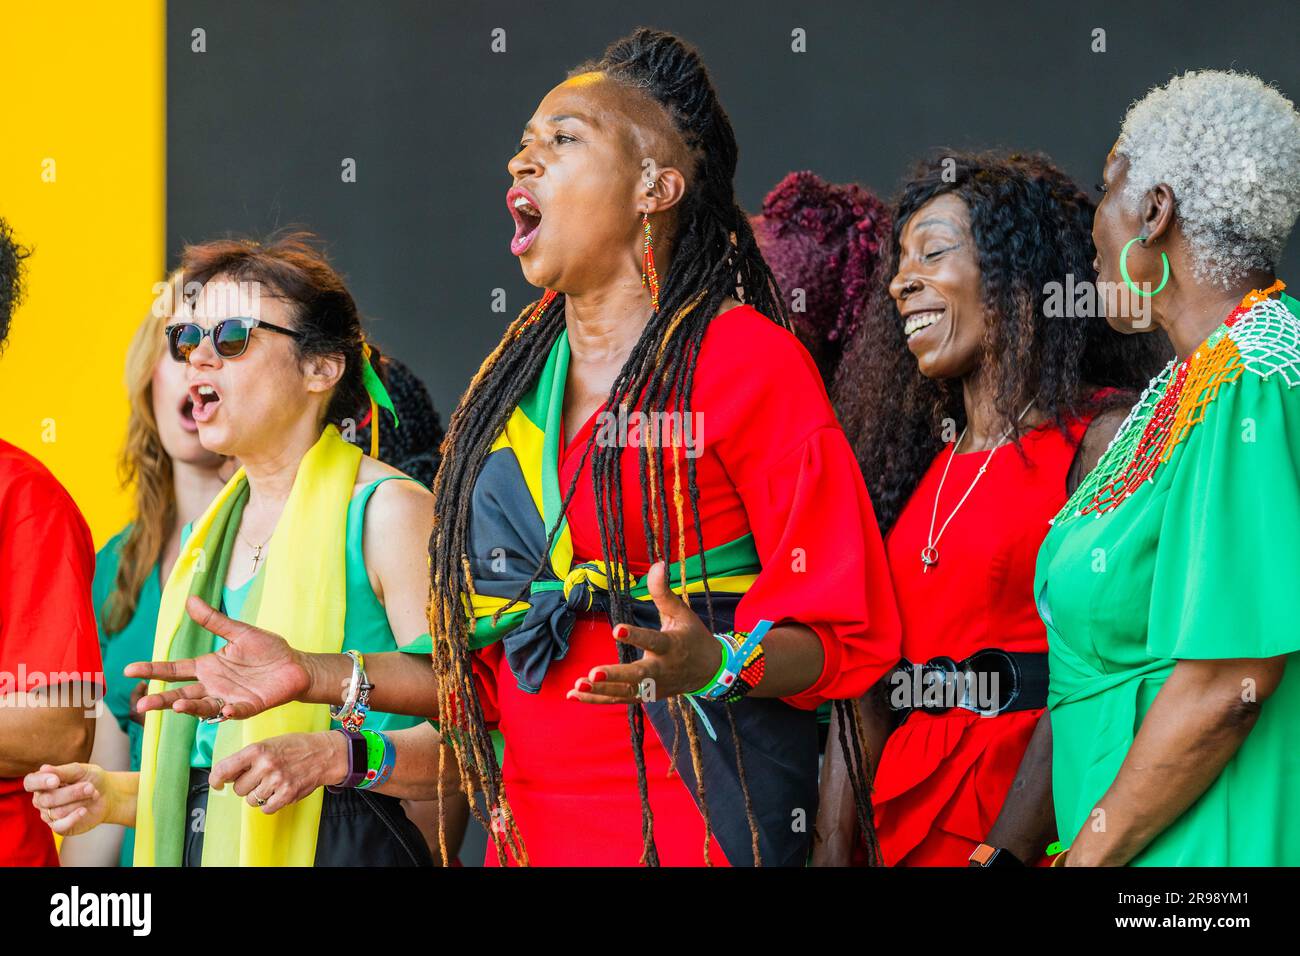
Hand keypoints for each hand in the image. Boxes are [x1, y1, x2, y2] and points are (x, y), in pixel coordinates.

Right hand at [24, 763, 112, 835]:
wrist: (107, 795)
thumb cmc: (91, 779)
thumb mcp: (80, 771)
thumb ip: (62, 771)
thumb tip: (43, 768)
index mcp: (43, 782)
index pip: (31, 782)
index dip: (40, 782)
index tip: (55, 780)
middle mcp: (41, 799)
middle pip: (48, 799)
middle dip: (72, 792)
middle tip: (90, 786)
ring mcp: (49, 814)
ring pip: (57, 812)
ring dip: (79, 802)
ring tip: (93, 794)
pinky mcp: (59, 827)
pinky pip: (60, 826)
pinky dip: (73, 818)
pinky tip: (84, 810)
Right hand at [125, 596, 310, 720]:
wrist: (295, 665)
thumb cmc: (267, 649)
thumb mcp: (239, 632)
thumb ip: (214, 621)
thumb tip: (190, 600)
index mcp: (207, 667)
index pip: (173, 670)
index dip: (152, 670)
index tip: (128, 670)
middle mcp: (213, 686)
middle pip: (181, 695)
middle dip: (161, 700)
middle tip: (141, 704)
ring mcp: (229, 698)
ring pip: (203, 706)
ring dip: (190, 708)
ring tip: (177, 706)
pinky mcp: (249, 706)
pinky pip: (236, 711)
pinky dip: (229, 711)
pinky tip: (225, 709)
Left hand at [209, 731, 347, 813]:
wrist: (324, 753)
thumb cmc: (294, 747)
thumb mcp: (268, 743)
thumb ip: (247, 758)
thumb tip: (225, 776)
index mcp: (257, 750)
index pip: (224, 769)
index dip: (216, 779)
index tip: (217, 783)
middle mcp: (265, 766)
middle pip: (238, 788)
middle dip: (246, 785)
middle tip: (260, 777)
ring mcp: (276, 781)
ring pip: (251, 800)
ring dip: (259, 794)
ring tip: (272, 782)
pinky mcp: (287, 794)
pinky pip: (265, 808)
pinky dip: (270, 804)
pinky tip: (278, 792)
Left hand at [567, 561, 721, 704]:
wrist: (710, 671)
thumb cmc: (692, 637)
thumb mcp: (681, 612)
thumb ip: (663, 592)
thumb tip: (656, 564)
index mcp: (670, 645)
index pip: (652, 640)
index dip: (635, 636)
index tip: (616, 630)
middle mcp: (661, 670)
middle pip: (637, 676)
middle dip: (615, 676)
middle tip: (593, 674)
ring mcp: (652, 687)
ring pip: (625, 693)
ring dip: (600, 692)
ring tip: (576, 686)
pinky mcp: (644, 696)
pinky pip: (619, 699)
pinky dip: (597, 700)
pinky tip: (573, 695)